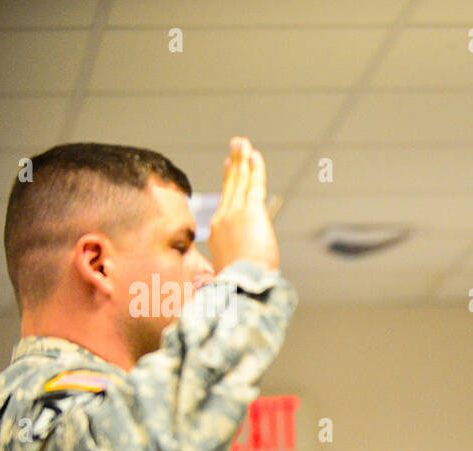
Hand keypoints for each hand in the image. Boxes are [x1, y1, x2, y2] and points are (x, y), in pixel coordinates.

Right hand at [208, 137, 278, 272]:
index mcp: (217, 231)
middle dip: (234, 163)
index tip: (229, 166)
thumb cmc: (237, 285)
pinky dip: (255, 169)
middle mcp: (223, 218)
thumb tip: (234, 271)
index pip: (225, 200)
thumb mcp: (229, 270)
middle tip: (237, 145)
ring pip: (240, 181)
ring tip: (243, 143)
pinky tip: (255, 156)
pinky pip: (254, 184)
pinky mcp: (251, 212)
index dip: (228, 181)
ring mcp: (236, 213)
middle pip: (230, 185)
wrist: (240, 286)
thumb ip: (231, 261)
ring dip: (242, 160)